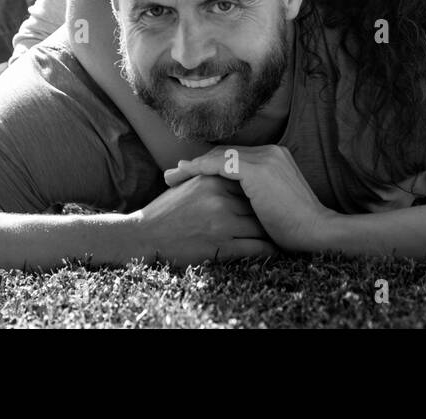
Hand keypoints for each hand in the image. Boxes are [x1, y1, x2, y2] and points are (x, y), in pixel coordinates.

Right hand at [130, 174, 275, 267]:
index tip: (271, 199)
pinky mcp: (223, 245)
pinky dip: (270, 249)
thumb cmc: (164, 212)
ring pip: (261, 225)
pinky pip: (257, 247)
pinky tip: (275, 250)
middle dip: (269, 211)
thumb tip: (235, 174)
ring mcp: (223, 221)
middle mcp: (220, 197)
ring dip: (272, 231)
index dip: (260, 193)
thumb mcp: (188, 186)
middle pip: (257, 203)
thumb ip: (211, 177)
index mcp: (212, 180)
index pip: (247, 182)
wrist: (143, 236)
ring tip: (282, 234)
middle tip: (281, 217)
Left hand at [164, 145, 337, 252]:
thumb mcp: (272, 204)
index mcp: (275, 158)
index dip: (209, 165)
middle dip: (196, 163)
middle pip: (224, 153)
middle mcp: (270, 152)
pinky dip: (199, 168)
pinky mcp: (257, 170)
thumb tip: (230, 201)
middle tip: (173, 174)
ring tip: (171, 177)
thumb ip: (255, 194)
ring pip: (218, 156)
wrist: (317, 231)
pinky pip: (220, 164)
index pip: (234, 156)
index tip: (189, 175)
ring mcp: (265, 158)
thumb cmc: (295, 227)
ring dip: (192, 166)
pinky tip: (183, 174)